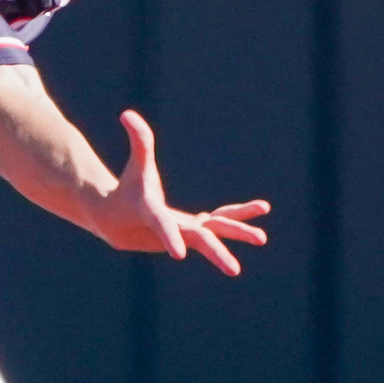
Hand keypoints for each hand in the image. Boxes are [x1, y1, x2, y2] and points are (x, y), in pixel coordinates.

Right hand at [96, 110, 269, 275]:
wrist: (121, 220)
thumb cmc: (128, 190)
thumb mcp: (135, 165)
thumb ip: (137, 140)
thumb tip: (127, 113)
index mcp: (153, 215)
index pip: (163, 226)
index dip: (170, 238)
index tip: (178, 255)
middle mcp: (174, 228)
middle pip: (198, 240)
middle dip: (217, 253)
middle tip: (234, 270)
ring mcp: (187, 230)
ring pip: (216, 230)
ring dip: (238, 231)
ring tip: (262, 238)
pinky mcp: (196, 228)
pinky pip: (221, 221)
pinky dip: (238, 215)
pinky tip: (260, 208)